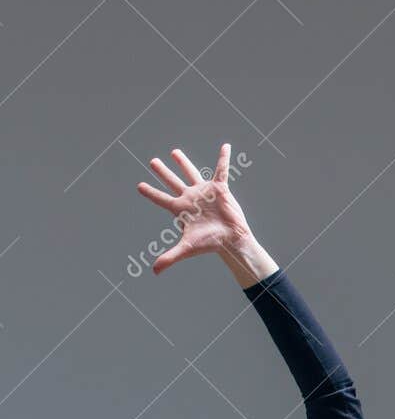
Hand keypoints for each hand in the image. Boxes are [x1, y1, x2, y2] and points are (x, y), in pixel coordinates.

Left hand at [137, 143, 253, 273]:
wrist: (230, 240)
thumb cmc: (210, 243)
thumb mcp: (187, 248)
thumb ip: (170, 257)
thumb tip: (154, 271)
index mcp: (180, 209)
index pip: (161, 198)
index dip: (150, 192)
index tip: (140, 186)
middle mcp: (190, 198)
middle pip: (172, 182)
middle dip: (162, 172)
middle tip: (153, 162)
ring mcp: (204, 192)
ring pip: (191, 172)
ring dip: (182, 162)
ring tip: (174, 152)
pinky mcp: (219, 188)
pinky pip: (221, 169)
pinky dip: (223, 158)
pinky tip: (225, 147)